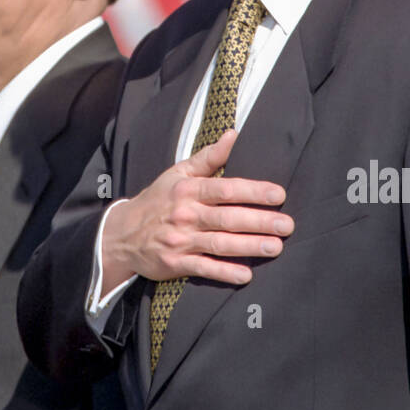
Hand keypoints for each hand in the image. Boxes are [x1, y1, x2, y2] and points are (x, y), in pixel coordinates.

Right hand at [101, 129, 292, 291]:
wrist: (122, 234)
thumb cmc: (158, 200)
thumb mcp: (178, 172)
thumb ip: (209, 157)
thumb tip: (234, 135)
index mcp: (188, 190)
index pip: (225, 189)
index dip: (253, 191)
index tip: (278, 194)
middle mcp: (185, 214)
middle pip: (227, 218)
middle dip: (259, 221)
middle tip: (287, 225)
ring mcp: (180, 240)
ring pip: (219, 244)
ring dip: (248, 247)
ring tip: (275, 248)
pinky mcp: (175, 263)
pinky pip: (203, 269)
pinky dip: (223, 272)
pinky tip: (245, 275)